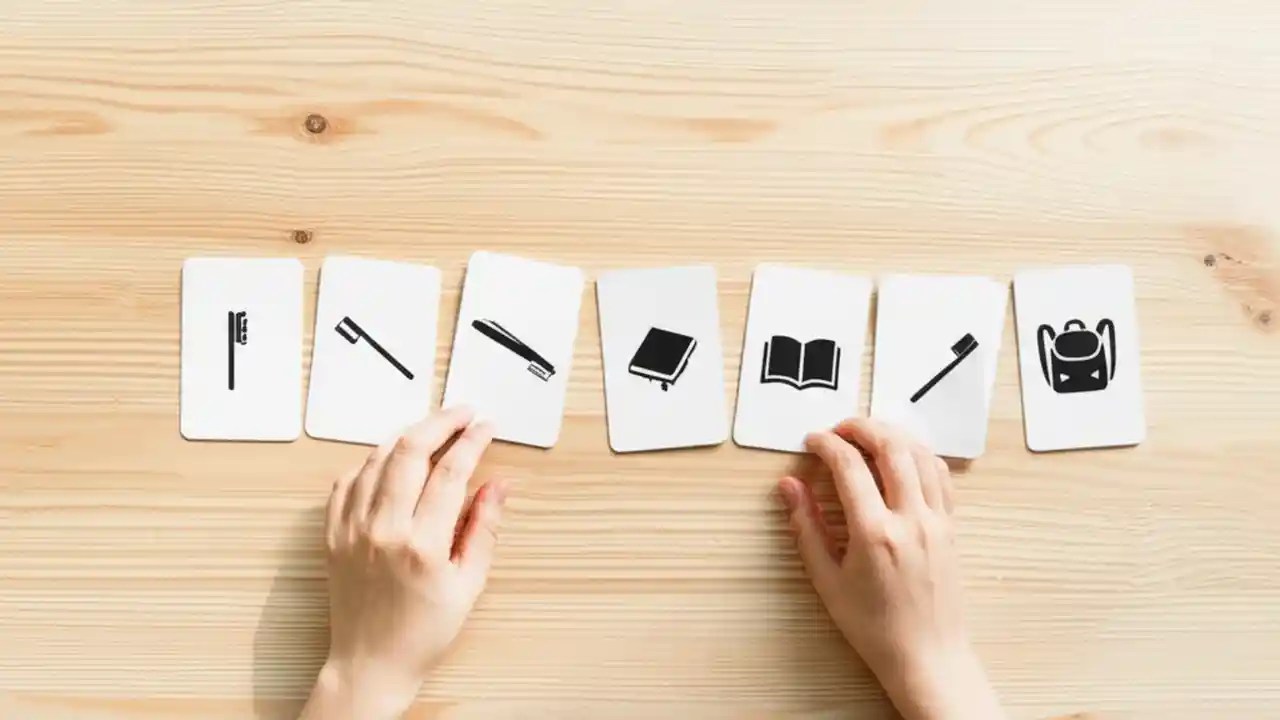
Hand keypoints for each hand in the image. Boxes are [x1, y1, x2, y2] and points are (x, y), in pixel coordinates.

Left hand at [301, 406, 507, 719]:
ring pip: (376, 458)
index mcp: (422, 544)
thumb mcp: (468, 583)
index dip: (472, 441)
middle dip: (440, 422)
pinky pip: (346, 481)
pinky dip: (370, 462)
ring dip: (406, 436)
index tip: (485, 427)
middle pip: (410, 450)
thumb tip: (498, 485)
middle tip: (461, 413)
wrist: (371, 664)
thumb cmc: (423, 632)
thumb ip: (484, 529)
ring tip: (430, 431)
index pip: (451, 471)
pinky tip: (389, 460)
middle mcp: (383, 530)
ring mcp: (352, 530)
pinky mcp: (333, 534)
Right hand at [777, 418, 1003, 719]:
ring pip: (921, 453)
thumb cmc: (874, 627)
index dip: (826, 444)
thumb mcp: (827, 581)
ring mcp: (937, 520)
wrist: (927, 655)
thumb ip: (806, 528)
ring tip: (868, 435)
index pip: (849, 466)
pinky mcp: (951, 526)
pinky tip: (902, 457)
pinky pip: (941, 474)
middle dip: (861, 427)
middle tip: (839, 429)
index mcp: (875, 534)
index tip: (812, 441)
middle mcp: (911, 519)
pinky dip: (920, 454)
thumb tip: (789, 487)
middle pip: (890, 446)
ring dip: (893, 434)